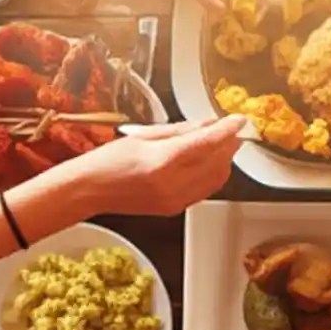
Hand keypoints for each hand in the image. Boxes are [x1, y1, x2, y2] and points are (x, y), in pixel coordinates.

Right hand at [80, 115, 244, 216]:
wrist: (90, 190)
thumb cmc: (109, 159)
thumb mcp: (145, 135)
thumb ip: (181, 131)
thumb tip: (209, 124)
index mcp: (162, 162)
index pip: (207, 144)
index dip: (227, 130)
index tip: (240, 119)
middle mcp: (172, 184)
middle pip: (218, 163)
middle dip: (229, 144)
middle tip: (231, 130)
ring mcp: (175, 200)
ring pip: (216, 179)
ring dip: (224, 160)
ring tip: (222, 143)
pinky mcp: (176, 209)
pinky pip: (205, 190)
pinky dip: (213, 174)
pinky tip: (208, 161)